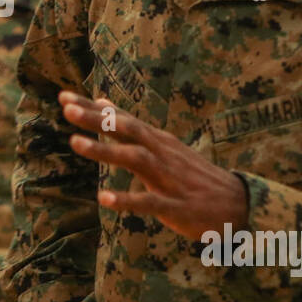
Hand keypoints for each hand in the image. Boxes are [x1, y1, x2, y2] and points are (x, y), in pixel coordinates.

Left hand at [58, 91, 248, 239]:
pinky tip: (104, 199)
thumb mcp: (163, 145)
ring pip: (134, 159)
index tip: (63, 96)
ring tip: (75, 143)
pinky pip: (148, 202)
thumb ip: (130, 127)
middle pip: (126, 130)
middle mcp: (161, 152)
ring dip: (104, 151)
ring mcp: (169, 178)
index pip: (120, 118)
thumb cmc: (192, 175)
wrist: (238, 204)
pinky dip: (126, 200)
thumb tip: (102, 102)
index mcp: (156, 140)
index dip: (92, 108)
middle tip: (66, 108)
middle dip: (96, 120)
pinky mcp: (175, 205)